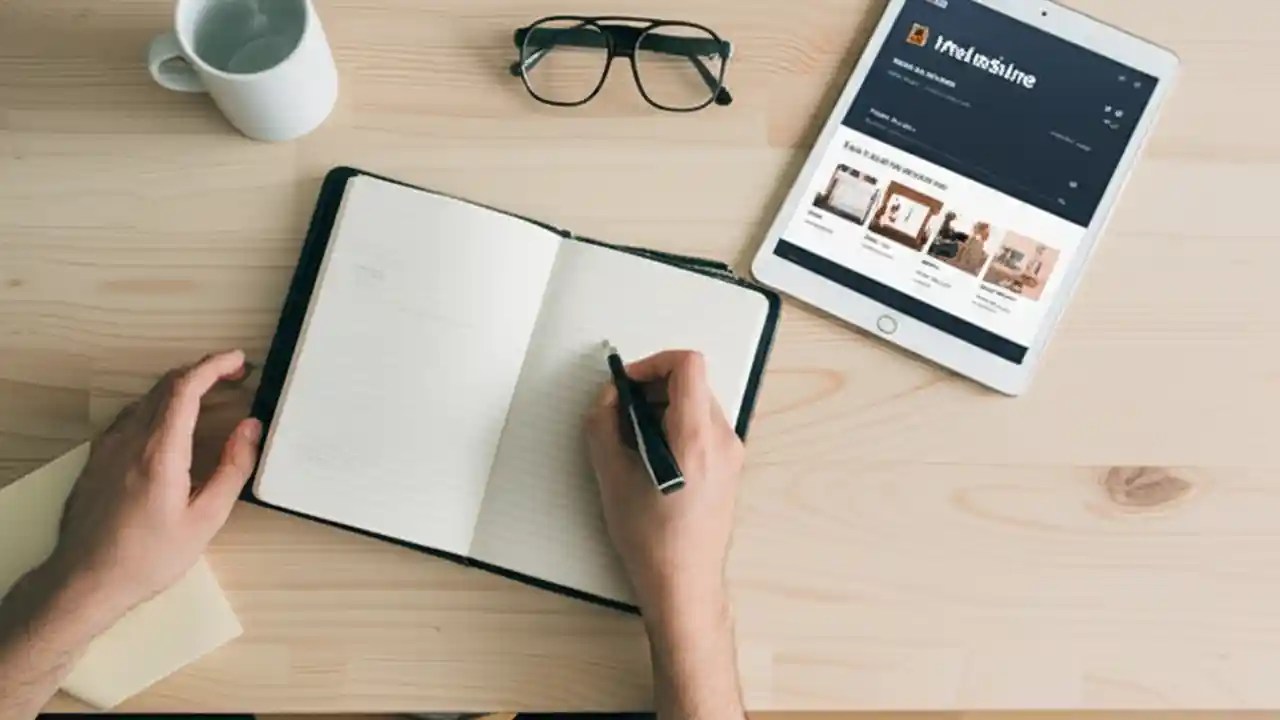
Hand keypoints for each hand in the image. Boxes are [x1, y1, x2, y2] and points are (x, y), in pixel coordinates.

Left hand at [44, 350, 262, 620]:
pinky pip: (131, 416)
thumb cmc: (146, 558)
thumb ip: (232, 469)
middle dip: (204, 371)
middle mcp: (130, 440)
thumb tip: (249, 429)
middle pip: (167, 385)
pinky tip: (171, 423)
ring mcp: (108, 447)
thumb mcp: (205, 520)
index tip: (239, 360)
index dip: (215, 365)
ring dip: (181, 388)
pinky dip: (159, 406)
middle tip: (235, 375)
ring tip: (210, 397)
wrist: (85, 580)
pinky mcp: (97, 459)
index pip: (186, 387)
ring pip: (148, 398)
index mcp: (160, 452)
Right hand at [584, 350, 743, 617]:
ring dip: (662, 408)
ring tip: (633, 441)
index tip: (626, 384)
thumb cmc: (652, 540)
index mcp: (695, 437)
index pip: (686, 364)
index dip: (651, 363)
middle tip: (621, 414)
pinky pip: (702, 427)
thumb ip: (603, 425)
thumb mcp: (612, 477)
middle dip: (651, 388)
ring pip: (696, 404)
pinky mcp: (729, 467)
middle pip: (690, 383)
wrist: (684, 583)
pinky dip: (675, 427)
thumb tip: (607, 398)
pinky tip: (652, 458)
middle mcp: (721, 439)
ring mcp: (730, 453)